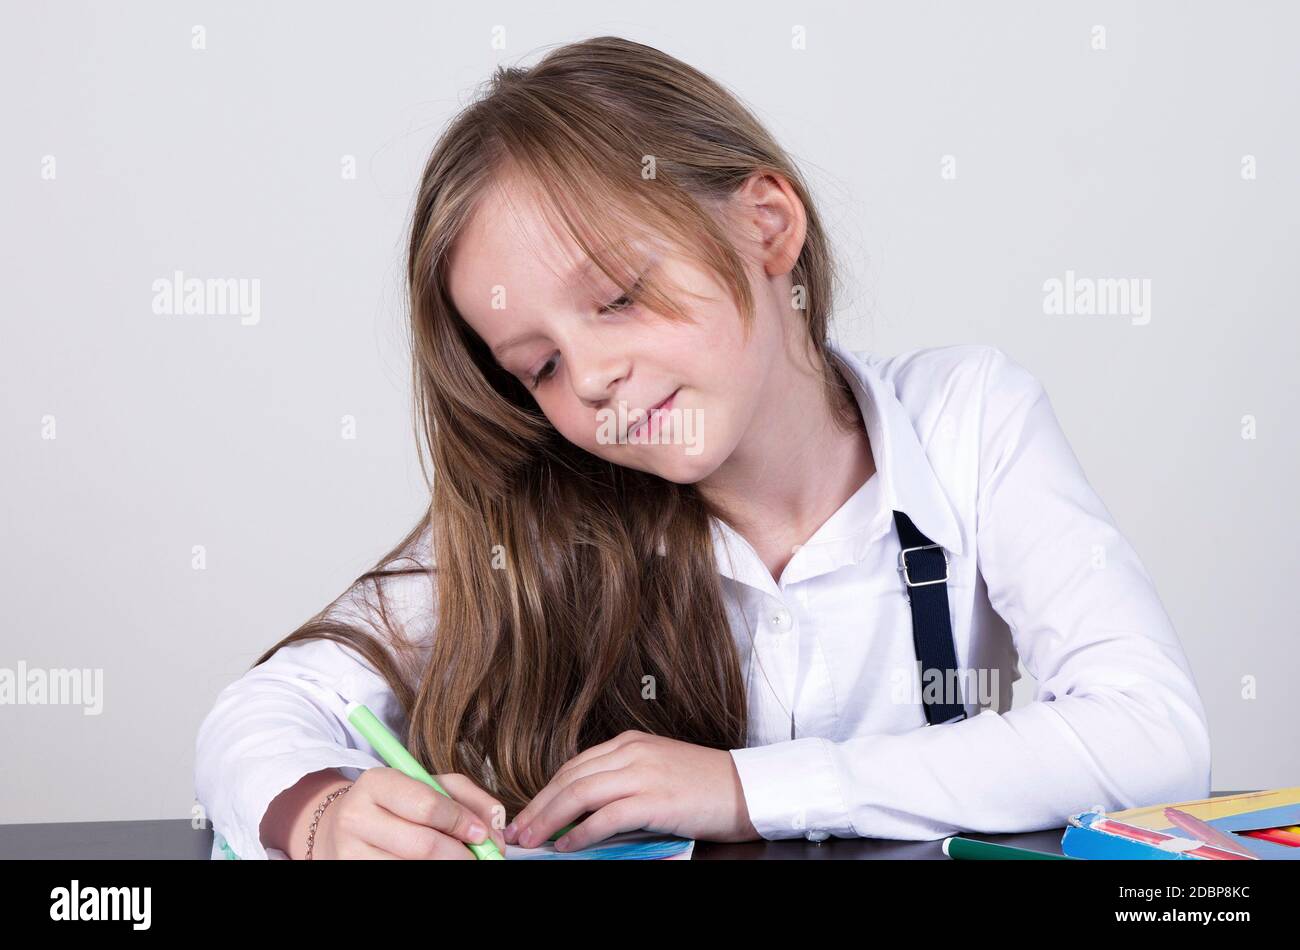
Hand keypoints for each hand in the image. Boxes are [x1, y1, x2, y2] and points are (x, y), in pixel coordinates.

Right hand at [312, 767, 506, 858]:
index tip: (482, 835)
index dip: (461, 822)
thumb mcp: (430, 786)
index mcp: (377, 783)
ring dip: (447, 867)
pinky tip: (435, 866)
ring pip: (412, 868)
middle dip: (461, 856)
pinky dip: (428, 874)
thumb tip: (495, 829)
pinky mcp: (351, 872)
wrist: (343, 826)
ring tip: (457, 859)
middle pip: (423, 846)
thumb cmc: (398, 803)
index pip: (427, 806)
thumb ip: (468, 798)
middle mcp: (356, 817)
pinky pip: (399, 879)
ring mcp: (349, 852)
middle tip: (479, 858)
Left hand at [503, 731, 759, 851]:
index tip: (528, 813)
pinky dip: (581, 832)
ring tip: (532, 839)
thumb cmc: (706, 786)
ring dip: (550, 819)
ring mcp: (643, 774)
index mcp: (630, 743)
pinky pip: (606, 816)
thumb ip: (622, 781)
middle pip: (570, 778)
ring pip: (580, 793)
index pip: (574, 766)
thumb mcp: (657, 771)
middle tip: (517, 830)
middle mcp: (632, 752)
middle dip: (538, 806)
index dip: (546, 791)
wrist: (748, 789)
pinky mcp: (655, 800)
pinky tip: (568, 845)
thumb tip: (583, 811)